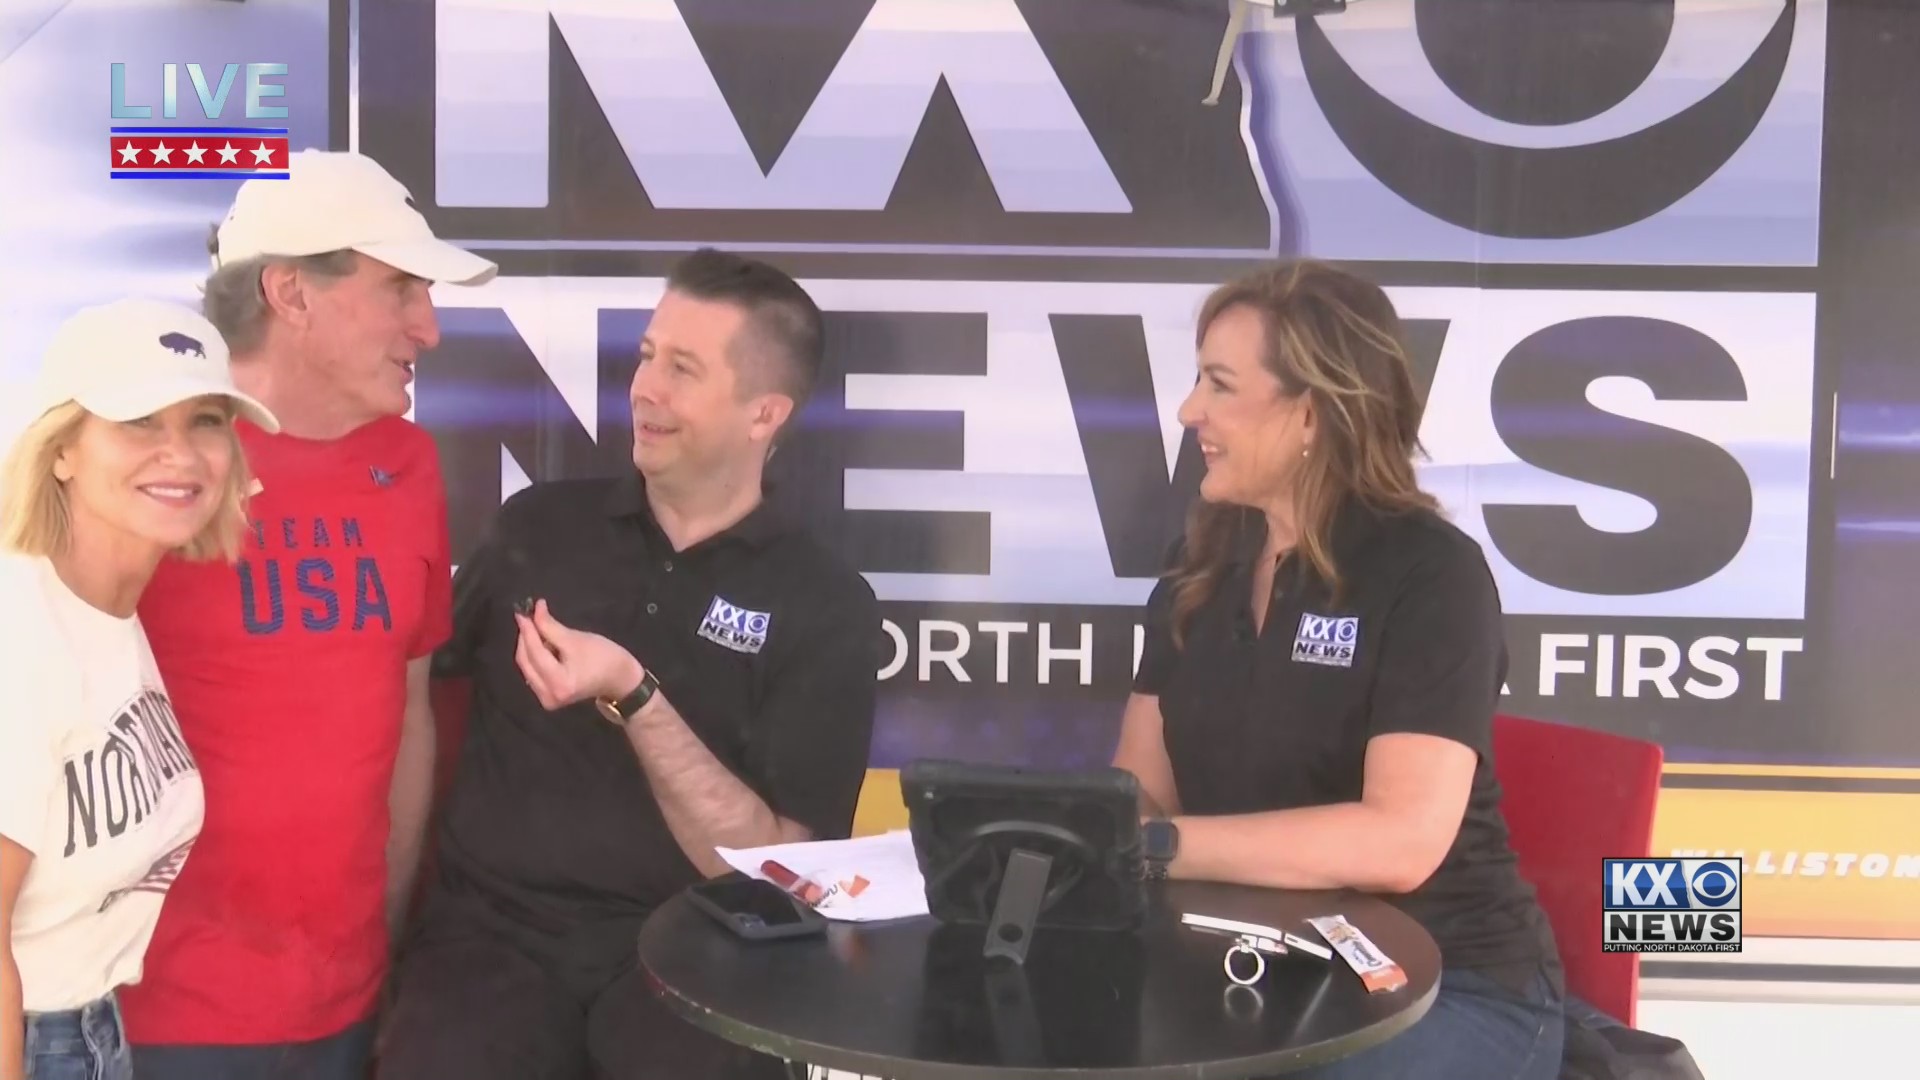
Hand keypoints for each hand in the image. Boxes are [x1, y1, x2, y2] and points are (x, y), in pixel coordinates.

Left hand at [513, 599, 644, 709]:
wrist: (620, 679)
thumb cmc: (604, 658)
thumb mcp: (576, 639)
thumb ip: (550, 626)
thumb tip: (533, 611)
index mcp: (559, 683)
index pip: (534, 652)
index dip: (528, 629)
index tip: (523, 611)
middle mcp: (548, 696)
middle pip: (525, 661)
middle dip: (526, 638)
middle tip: (529, 616)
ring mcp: (547, 699)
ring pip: (527, 666)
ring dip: (529, 646)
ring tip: (537, 628)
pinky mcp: (548, 697)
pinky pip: (533, 672)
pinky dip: (535, 656)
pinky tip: (542, 644)